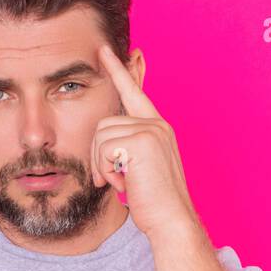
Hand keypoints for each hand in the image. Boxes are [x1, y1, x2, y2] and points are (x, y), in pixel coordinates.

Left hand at [92, 43, 197, 240]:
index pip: (134, 93)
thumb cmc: (154, 202)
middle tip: (111, 179)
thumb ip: (125, 148)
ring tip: (121, 182)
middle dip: (99, 156)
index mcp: (157, 128)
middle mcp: (156, 124)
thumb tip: (103, 142)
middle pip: (104, 124)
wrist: (171, 221)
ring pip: (101, 135)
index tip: (104, 50)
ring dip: (102, 165)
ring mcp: (151, 130)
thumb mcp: (139, 168)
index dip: (118, 71)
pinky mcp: (141, 141)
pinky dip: (106, 169)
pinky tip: (123, 183)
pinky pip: (104, 148)